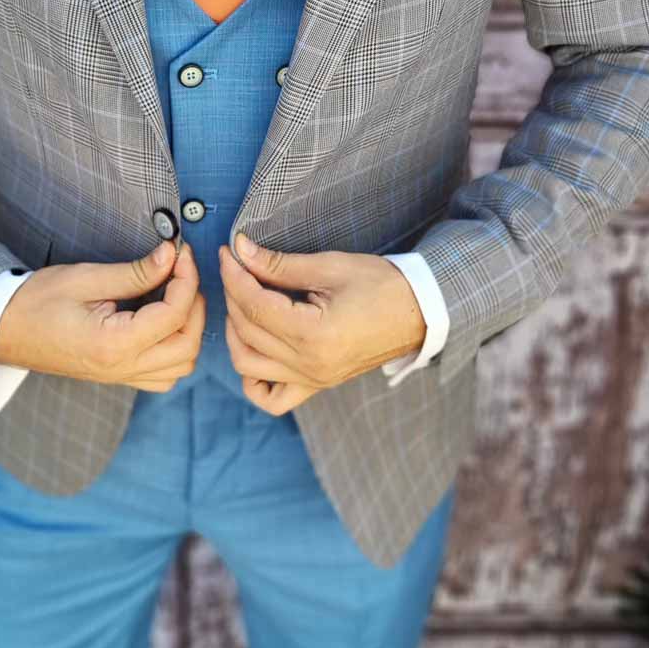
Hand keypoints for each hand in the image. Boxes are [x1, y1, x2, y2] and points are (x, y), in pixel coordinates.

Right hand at [0, 238, 203, 390]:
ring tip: (176, 294)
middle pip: (187, 345)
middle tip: (182, 271)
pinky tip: (163, 320)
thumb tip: (172, 255)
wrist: (2, 330)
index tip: (181, 253)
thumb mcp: (86, 278)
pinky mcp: (118, 375)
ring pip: (181, 365)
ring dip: (189, 329)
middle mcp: (122, 368)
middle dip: (194, 305)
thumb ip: (135, 271)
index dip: (187, 279)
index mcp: (114, 345)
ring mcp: (121, 377)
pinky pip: (163, 374)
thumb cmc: (36, 301)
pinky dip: (175, 349)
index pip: (173, 315)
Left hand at [218, 233, 425, 414]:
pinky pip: (271, 398)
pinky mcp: (316, 385)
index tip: (228, 252)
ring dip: (235, 332)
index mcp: (314, 335)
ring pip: (247, 366)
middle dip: (233, 294)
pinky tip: (255, 347)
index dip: (234, 275)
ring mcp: (312, 380)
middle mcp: (310, 366)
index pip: (254, 305)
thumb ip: (279, 264)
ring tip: (244, 301)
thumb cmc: (381, 285)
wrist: (420, 312)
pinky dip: (253, 379)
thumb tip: (240, 249)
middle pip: (246, 331)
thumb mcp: (330, 267)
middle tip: (238, 266)